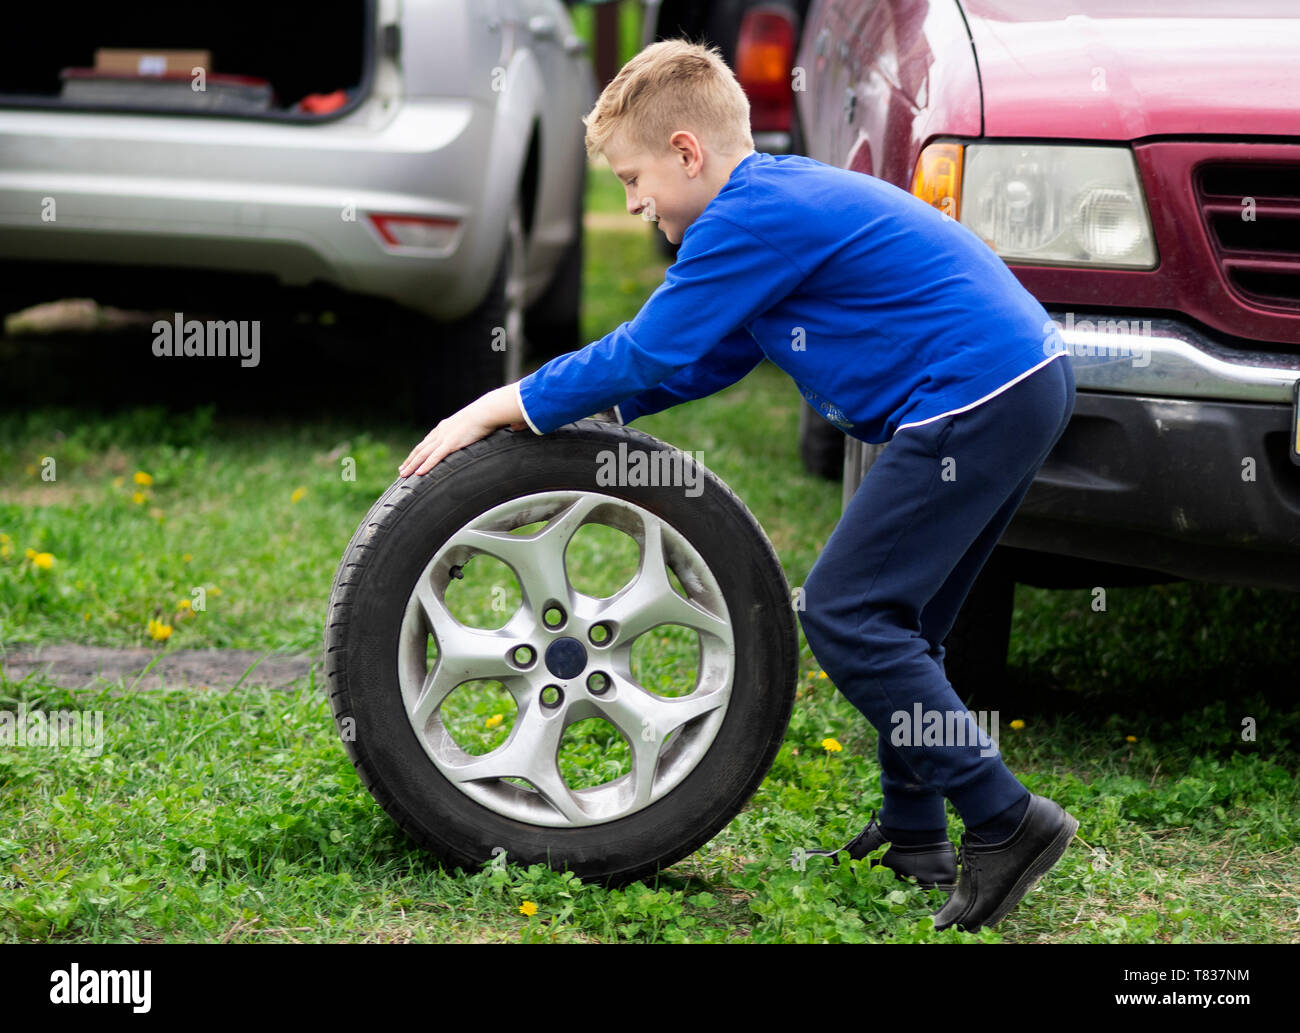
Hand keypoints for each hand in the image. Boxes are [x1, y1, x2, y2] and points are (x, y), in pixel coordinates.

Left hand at [399, 390, 526, 476]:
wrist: (488, 410)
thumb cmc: (486, 416)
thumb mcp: (475, 424)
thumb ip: (474, 431)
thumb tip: (483, 434)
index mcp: (446, 427)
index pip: (427, 442)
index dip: (418, 452)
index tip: (410, 459)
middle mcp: (441, 432)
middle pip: (421, 448)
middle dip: (410, 460)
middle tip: (401, 470)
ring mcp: (445, 437)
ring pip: (423, 454)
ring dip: (413, 465)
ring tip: (404, 474)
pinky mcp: (451, 443)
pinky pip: (435, 457)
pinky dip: (426, 466)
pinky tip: (419, 473)